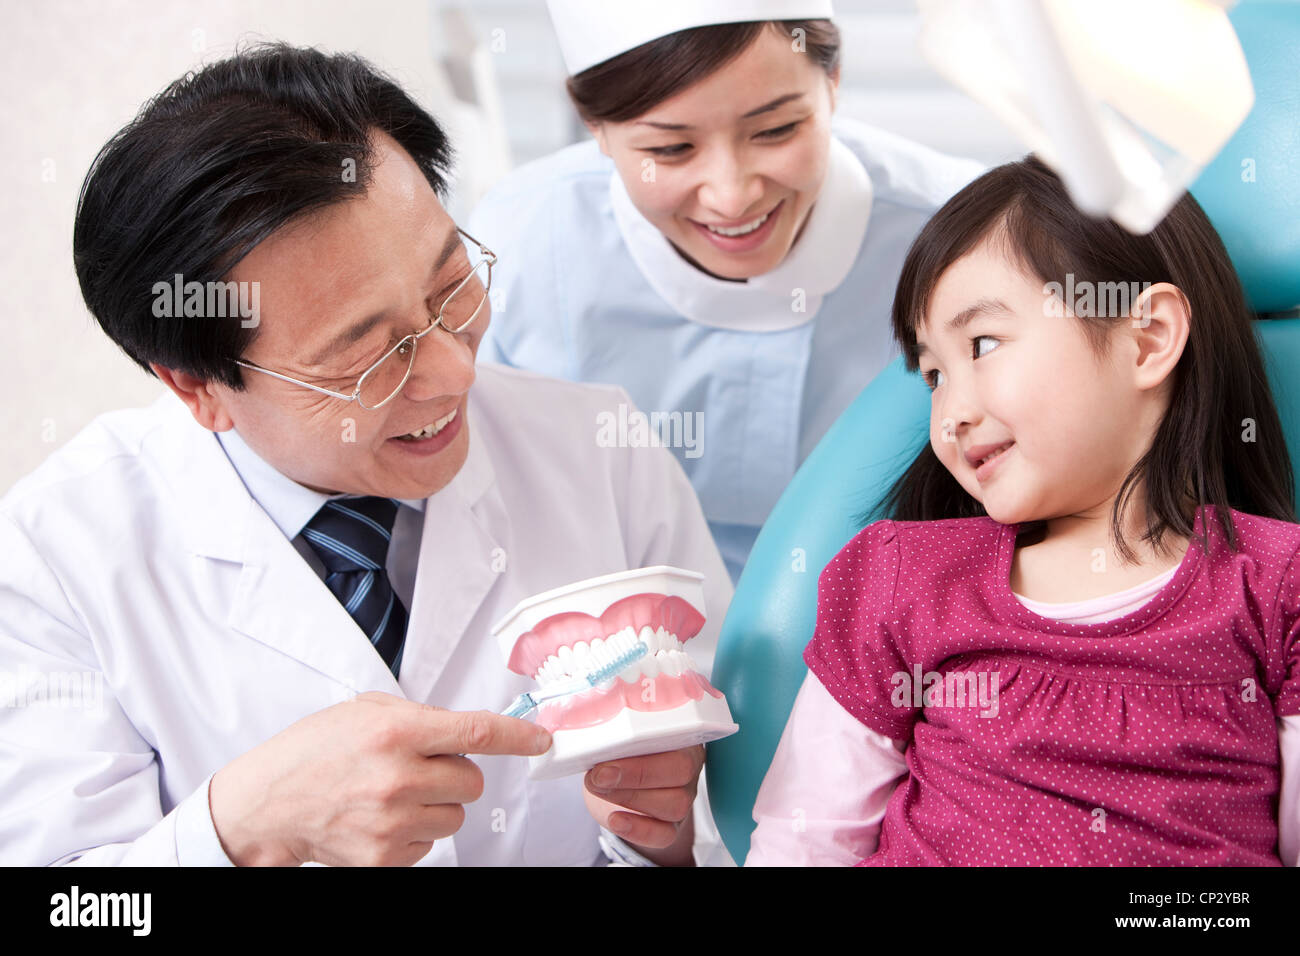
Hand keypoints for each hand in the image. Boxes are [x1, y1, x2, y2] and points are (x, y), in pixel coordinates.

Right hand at [209, 692, 551, 865]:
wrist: (268, 803)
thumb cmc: (313, 752)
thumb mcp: (366, 710)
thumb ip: (420, 716)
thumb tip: (470, 730)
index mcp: (395, 731)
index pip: (476, 733)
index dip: (517, 738)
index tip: (540, 740)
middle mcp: (397, 777)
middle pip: (472, 782)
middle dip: (455, 774)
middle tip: (420, 768)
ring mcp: (391, 822)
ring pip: (456, 816)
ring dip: (436, 805)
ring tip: (395, 794)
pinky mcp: (384, 857)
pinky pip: (430, 845)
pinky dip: (414, 833)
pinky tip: (382, 818)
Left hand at [583, 744, 703, 864]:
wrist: (614, 785)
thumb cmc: (619, 754)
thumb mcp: (618, 738)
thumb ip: (616, 734)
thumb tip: (600, 732)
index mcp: (680, 737)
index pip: (679, 734)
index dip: (648, 740)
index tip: (613, 746)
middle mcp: (688, 766)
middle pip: (681, 771)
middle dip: (637, 774)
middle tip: (600, 774)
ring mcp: (684, 799)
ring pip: (675, 804)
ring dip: (631, 798)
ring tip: (598, 789)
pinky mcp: (672, 827)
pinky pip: (664, 834)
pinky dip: (638, 830)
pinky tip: (615, 820)